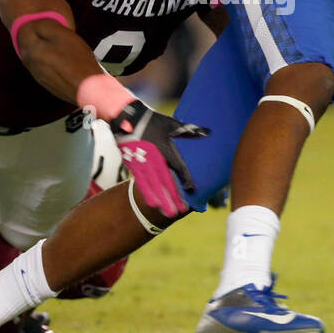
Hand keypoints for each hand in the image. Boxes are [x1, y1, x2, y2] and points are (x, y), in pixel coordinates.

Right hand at [108, 100, 209, 218]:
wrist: (126, 119)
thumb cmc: (150, 120)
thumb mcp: (170, 123)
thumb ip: (188, 129)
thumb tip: (207, 131)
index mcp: (165, 150)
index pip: (178, 167)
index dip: (185, 179)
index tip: (192, 189)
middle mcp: (154, 160)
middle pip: (164, 182)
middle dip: (172, 197)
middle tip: (179, 211)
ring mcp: (142, 164)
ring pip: (153, 186)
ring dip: (161, 200)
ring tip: (167, 213)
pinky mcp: (133, 166)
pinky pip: (142, 183)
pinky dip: (148, 194)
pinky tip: (153, 203)